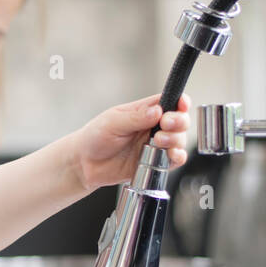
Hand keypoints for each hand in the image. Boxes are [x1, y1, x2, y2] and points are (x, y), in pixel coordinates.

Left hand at [71, 93, 190, 192]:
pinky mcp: (154, 163)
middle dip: (178, 122)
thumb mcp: (112, 122)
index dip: (180, 102)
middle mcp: (153, 127)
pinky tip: (170, 155)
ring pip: (180, 140)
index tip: (181, 105)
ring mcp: (155, 146)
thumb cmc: (94, 138)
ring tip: (158, 141)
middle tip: (165, 125)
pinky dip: (178, 157)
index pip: (170, 102)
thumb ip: (135, 118)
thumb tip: (157, 111)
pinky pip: (174, 160)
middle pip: (179, 120)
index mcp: (144, 111)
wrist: (84, 164)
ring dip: (175, 140)